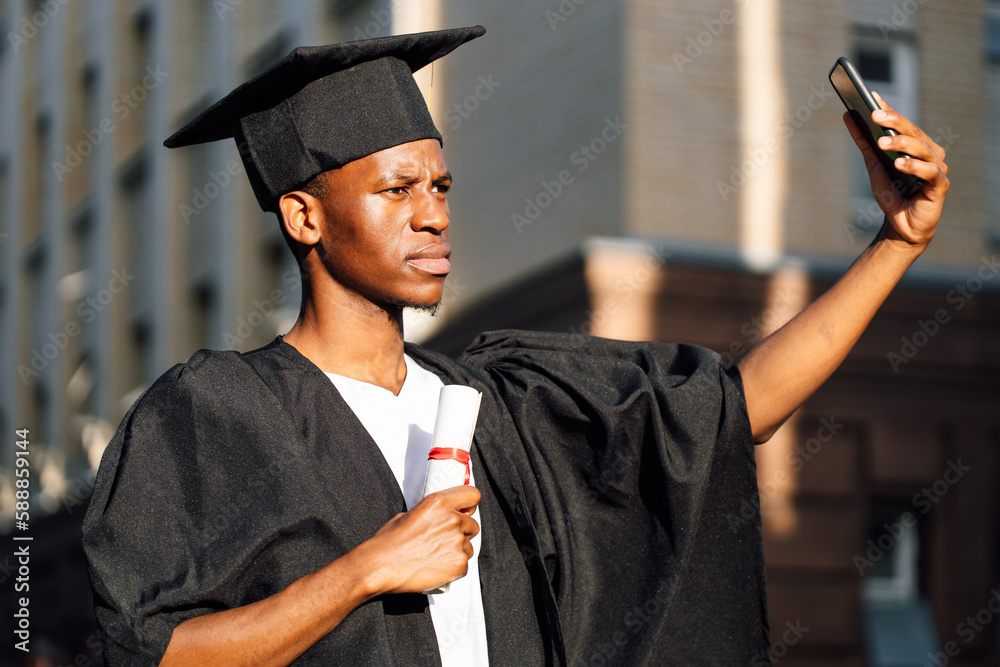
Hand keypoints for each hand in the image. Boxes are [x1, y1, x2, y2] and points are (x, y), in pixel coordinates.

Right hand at [360, 485, 480, 594]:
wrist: (380, 567)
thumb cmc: (389, 543)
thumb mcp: (408, 515)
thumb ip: (432, 513)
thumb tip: (442, 516)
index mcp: (439, 502)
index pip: (472, 495)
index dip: (469, 505)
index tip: (465, 511)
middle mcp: (451, 519)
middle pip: (472, 524)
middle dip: (462, 532)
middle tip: (443, 540)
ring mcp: (457, 542)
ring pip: (469, 545)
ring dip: (457, 550)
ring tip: (436, 555)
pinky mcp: (459, 563)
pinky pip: (464, 563)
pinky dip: (454, 567)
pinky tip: (437, 567)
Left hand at [843, 92, 949, 250]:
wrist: (901, 226)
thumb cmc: (891, 193)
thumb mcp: (873, 164)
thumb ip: (864, 140)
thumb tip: (849, 115)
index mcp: (916, 143)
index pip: (902, 123)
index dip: (888, 110)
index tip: (872, 98)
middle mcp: (930, 151)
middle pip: (912, 132)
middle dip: (893, 122)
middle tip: (874, 115)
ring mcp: (937, 167)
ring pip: (922, 149)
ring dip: (902, 144)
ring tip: (882, 142)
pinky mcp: (940, 185)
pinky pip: (930, 172)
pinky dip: (914, 166)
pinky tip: (899, 164)